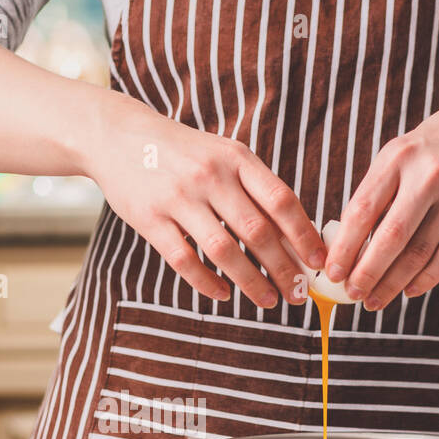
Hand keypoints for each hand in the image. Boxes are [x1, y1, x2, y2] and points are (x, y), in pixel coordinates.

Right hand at [84, 97, 324, 306]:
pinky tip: (223, 295)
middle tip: (299, 294)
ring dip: (250, 282)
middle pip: (256, 231)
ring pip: (223, 250)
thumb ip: (256, 189)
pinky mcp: (149, 219)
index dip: (304, 235)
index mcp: (236, 158)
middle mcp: (210, 176)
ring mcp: (178, 198)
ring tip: (268, 301)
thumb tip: (295, 237)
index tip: (319, 262)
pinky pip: (184, 260)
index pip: (281, 201)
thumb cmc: (184, 153)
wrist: (119, 137)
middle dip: (284, 268)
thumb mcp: (224, 155)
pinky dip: (206, 283)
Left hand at [324, 82, 438, 308]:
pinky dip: (427, 277)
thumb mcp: (401, 152)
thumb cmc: (438, 142)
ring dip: (393, 282)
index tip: (332, 272)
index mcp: (399, 158)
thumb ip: (378, 192)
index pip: (362, 211)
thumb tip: (349, 244)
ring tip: (375, 300)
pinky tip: (409, 291)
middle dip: (367, 272)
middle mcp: (428, 176)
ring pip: (420, 252)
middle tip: (352, 294)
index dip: (345, 248)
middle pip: (391, 237)